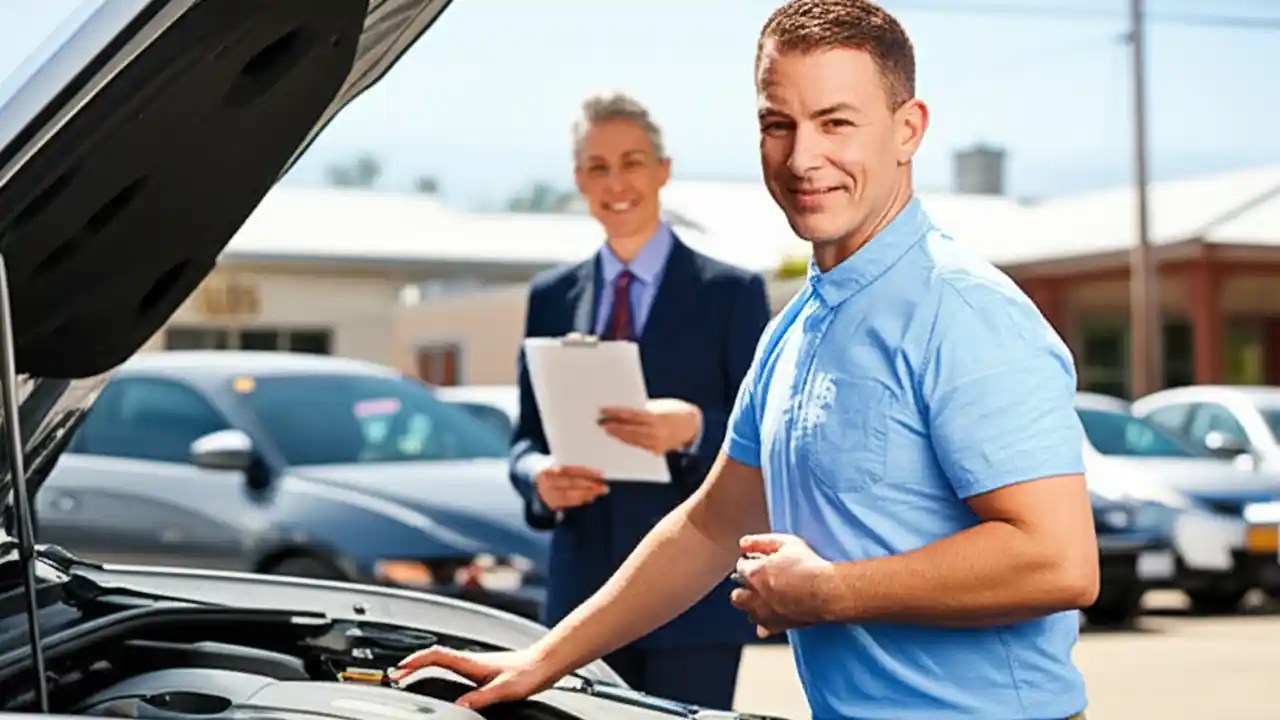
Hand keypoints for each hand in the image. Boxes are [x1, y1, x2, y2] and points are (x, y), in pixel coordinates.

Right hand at [390, 647, 555, 709]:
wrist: (545, 663)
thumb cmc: (528, 672)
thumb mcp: (503, 689)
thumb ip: (481, 698)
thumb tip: (460, 705)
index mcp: (471, 662)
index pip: (436, 656)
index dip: (416, 661)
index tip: (400, 668)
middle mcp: (471, 660)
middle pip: (434, 657)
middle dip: (413, 664)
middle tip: (396, 675)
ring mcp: (476, 663)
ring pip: (443, 660)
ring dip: (425, 666)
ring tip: (411, 676)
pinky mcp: (482, 669)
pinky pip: (453, 666)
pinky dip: (439, 670)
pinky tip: (441, 679)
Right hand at [535, 464, 606, 510]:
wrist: (534, 476)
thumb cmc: (552, 466)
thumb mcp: (558, 460)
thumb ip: (571, 462)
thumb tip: (592, 468)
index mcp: (549, 468)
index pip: (570, 470)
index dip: (586, 472)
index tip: (600, 473)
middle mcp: (547, 482)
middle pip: (571, 483)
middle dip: (589, 485)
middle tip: (604, 487)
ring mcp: (548, 493)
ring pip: (570, 495)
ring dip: (587, 494)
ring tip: (600, 492)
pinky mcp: (551, 502)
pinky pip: (568, 502)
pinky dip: (580, 500)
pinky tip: (590, 497)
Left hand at [598, 398, 701, 454]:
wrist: (691, 424)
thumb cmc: (670, 411)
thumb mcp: (656, 407)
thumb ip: (640, 410)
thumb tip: (618, 410)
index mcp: (656, 418)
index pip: (632, 416)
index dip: (616, 413)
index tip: (603, 410)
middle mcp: (657, 433)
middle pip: (629, 430)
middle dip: (613, 427)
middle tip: (598, 423)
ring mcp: (656, 445)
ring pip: (632, 441)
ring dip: (617, 436)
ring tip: (604, 431)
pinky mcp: (656, 452)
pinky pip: (638, 448)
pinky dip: (626, 443)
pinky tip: (616, 440)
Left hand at [730, 534, 832, 638]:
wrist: (828, 591)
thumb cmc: (810, 566)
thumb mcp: (786, 543)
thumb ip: (761, 542)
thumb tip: (743, 543)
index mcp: (755, 574)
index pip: (741, 567)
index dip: (750, 563)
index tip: (760, 562)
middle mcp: (755, 597)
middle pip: (736, 595)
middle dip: (744, 588)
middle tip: (757, 582)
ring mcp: (765, 614)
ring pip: (748, 612)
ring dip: (752, 605)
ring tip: (765, 598)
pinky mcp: (777, 626)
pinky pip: (762, 629)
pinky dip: (763, 624)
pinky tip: (772, 615)